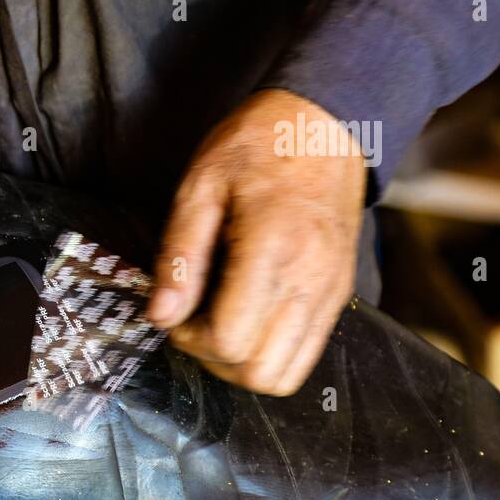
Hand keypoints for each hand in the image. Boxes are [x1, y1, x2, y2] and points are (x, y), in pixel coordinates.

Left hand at [146, 90, 365, 395]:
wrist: (324, 124)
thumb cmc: (257, 145)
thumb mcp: (200, 186)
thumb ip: (180, 255)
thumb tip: (160, 316)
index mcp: (275, 249)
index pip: (230, 340)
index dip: (189, 337)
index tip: (176, 305)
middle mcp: (311, 280)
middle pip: (258, 372)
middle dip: (213, 357)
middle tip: (194, 316)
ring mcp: (331, 292)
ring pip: (285, 376)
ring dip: (241, 362)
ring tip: (219, 319)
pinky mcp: (339, 296)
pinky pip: (305, 354)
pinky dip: (270, 351)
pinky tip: (247, 314)